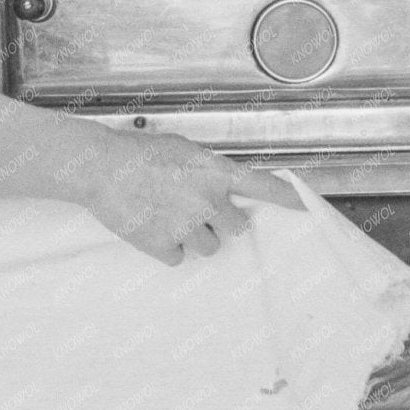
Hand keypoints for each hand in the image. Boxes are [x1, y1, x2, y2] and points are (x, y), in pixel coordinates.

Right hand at [76, 128, 301, 266]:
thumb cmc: (138, 153)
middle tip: (191, 209)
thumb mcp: (183, 151)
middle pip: (236, 228)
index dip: (289, 199)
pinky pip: (178, 259)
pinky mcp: (162, 245)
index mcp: (214, 172)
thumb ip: (208, 172)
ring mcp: (185, 225)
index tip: (309, 207)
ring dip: (193, 238)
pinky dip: (165, 248)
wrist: (99, 168)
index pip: (263, 187)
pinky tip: (149, 227)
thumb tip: (222, 192)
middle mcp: (207, 200)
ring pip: (209, 248)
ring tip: (165, 216)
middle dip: (218, 223)